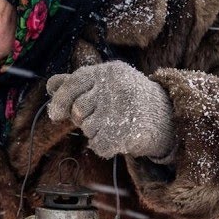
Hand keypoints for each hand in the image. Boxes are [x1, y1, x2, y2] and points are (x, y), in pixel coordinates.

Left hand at [46, 61, 175, 160]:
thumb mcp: (107, 83)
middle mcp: (116, 86)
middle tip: (101, 117)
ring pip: (88, 129)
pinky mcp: (128, 131)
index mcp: (109, 71)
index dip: (60, 99)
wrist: (167, 117)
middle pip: (79, 110)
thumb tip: (51, 86)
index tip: (55, 114)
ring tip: (114, 125)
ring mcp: (123, 108)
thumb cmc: (128, 99)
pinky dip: (103, 146)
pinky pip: (98, 145)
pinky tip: (116, 139)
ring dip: (96, 133)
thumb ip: (78, 82)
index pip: (75, 81)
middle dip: (83, 119)